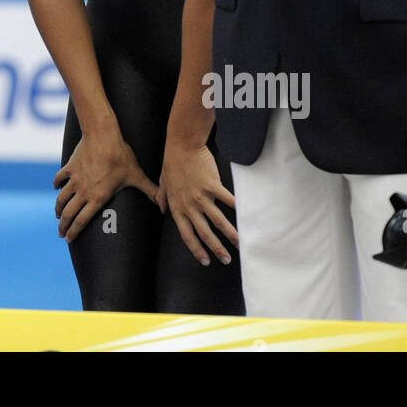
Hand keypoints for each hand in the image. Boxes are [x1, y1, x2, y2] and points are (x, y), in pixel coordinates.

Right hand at [53, 129, 158, 241]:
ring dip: (58, 209)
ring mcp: (75, 179)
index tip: (69, 240)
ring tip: (58, 215)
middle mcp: (83, 191)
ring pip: (61, 199)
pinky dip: (57, 185)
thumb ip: (150, 190)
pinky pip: (59, 179)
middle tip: (60, 233)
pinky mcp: (70, 167)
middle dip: (63, 226)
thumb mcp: (136, 175)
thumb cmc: (120, 155)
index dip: (74, 232)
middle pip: (68, 214)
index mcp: (98, 197)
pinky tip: (57, 188)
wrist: (103, 135)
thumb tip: (164, 206)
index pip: (82, 221)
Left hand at [156, 141, 237, 266]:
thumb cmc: (172, 162)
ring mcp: (201, 196)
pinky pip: (227, 200)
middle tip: (227, 260)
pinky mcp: (212, 185)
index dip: (196, 249)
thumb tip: (161, 209)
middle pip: (204, 233)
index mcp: (177, 207)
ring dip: (229, 234)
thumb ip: (162, 197)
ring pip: (218, 221)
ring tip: (240, 244)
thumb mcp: (163, 182)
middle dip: (216, 249)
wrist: (181, 145)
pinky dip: (237, 208)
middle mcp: (189, 206)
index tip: (205, 260)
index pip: (187, 235)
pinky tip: (246, 216)